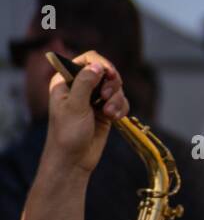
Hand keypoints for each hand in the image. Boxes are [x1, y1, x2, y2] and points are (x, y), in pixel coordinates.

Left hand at [44, 51, 128, 175]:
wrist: (73, 160)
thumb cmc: (67, 134)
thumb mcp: (74, 106)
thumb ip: (85, 83)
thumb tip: (97, 65)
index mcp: (66, 81)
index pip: (87, 59)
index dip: (102, 63)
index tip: (110, 74)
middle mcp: (80, 87)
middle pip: (106, 71)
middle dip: (112, 84)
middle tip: (107, 97)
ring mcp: (94, 99)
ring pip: (116, 87)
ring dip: (117, 99)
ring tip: (109, 113)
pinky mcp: (105, 110)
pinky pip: (121, 101)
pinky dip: (121, 108)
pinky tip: (114, 119)